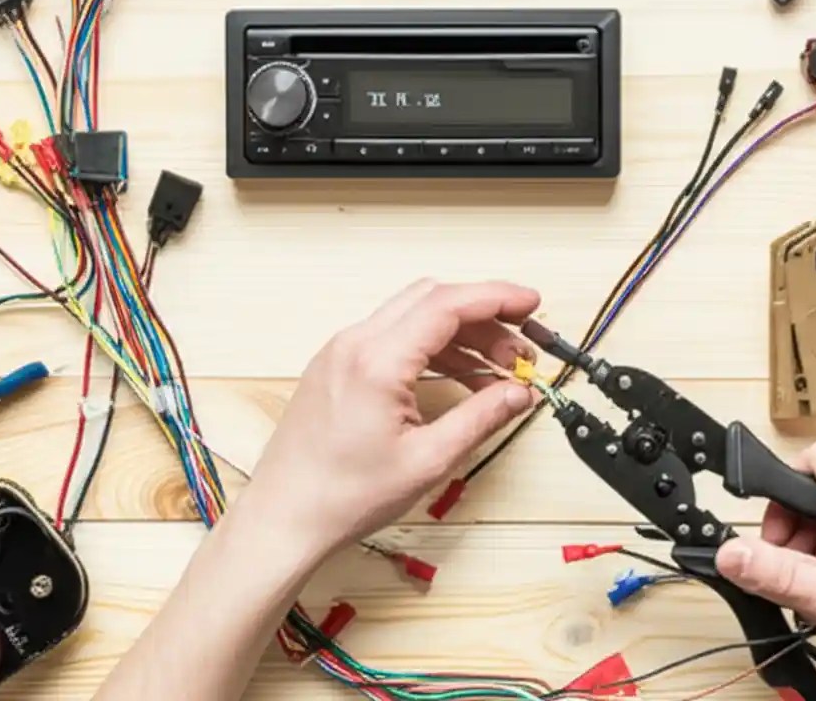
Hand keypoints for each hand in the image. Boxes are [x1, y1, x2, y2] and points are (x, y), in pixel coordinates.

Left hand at [243, 279, 539, 560]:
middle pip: (433, 300)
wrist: (284, 518)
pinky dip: (432, 347)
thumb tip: (519, 393)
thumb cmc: (343, 496)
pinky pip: (393, 337)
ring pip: (413, 316)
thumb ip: (481, 418)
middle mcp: (355, 344)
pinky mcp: (336, 367)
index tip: (531, 304)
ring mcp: (341, 353)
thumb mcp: (428, 461)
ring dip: (460, 333)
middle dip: (484, 315)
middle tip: (520, 349)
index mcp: (377, 362)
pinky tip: (459, 377)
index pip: (448, 304)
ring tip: (498, 371)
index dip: (497, 297)